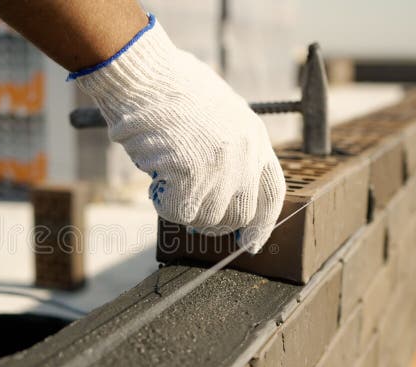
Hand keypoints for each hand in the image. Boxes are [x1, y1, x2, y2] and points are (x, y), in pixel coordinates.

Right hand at [72, 15, 285, 253]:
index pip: (272, 193)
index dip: (262, 225)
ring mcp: (221, 164)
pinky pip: (179, 212)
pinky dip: (163, 204)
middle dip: (213, 221)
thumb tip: (216, 201)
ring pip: (208, 217)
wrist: (143, 74)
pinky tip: (154, 182)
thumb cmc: (168, 90)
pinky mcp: (193, 172)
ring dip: (182, 207)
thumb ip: (226, 153)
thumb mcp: (215, 117)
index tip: (251, 244)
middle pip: (240, 214)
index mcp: (255, 136)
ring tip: (163, 179)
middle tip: (186, 208)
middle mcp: (245, 152)